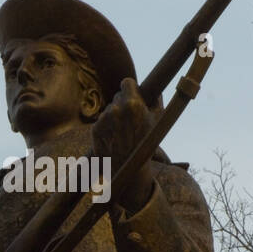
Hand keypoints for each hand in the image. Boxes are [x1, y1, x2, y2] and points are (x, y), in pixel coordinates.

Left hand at [93, 78, 154, 212]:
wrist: (128, 169)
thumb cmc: (146, 144)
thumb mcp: (157, 121)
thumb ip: (155, 101)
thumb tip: (155, 90)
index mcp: (133, 103)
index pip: (126, 82)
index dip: (130, 89)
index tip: (131, 94)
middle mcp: (116, 108)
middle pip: (117, 96)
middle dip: (123, 103)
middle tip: (130, 119)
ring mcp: (104, 119)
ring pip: (109, 109)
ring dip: (114, 117)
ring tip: (123, 133)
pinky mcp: (95, 129)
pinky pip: (101, 121)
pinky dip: (106, 127)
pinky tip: (114, 138)